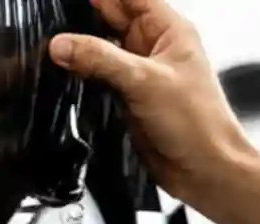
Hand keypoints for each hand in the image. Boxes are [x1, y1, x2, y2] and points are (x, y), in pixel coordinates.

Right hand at [49, 0, 257, 205]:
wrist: (204, 170)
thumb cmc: (198, 123)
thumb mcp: (144, 81)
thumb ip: (100, 58)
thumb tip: (63, 44)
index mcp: (169, 31)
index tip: (74, 1)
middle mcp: (155, 50)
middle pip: (113, 21)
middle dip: (85, 20)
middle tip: (56, 23)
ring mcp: (141, 76)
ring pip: (103, 52)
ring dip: (82, 50)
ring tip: (55, 48)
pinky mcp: (129, 101)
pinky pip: (100, 80)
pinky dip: (83, 77)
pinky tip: (65, 76)